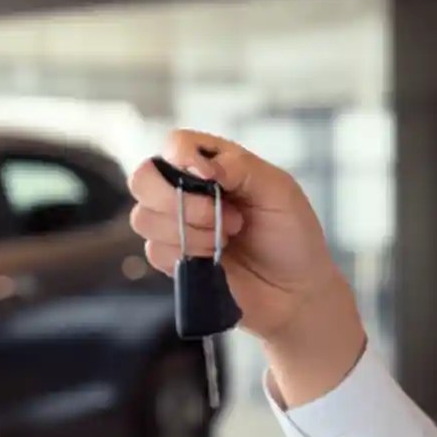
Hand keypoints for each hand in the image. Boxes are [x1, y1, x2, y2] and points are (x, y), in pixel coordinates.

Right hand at [127, 129, 365, 406]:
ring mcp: (175, 225)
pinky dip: (185, 255)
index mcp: (214, 163)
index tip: (210, 178)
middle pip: (143, 178)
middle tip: (221, 217)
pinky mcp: (171, 257)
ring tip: (225, 240)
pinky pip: (153, 250)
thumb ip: (241, 167)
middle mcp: (187, 190)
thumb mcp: (279, 191)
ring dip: (189, 232)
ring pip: (144, 217)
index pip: (174, 144)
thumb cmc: (292, 236)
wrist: (293, 292)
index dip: (181, 156)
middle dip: (177, 201)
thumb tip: (201, 165)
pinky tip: (212, 258)